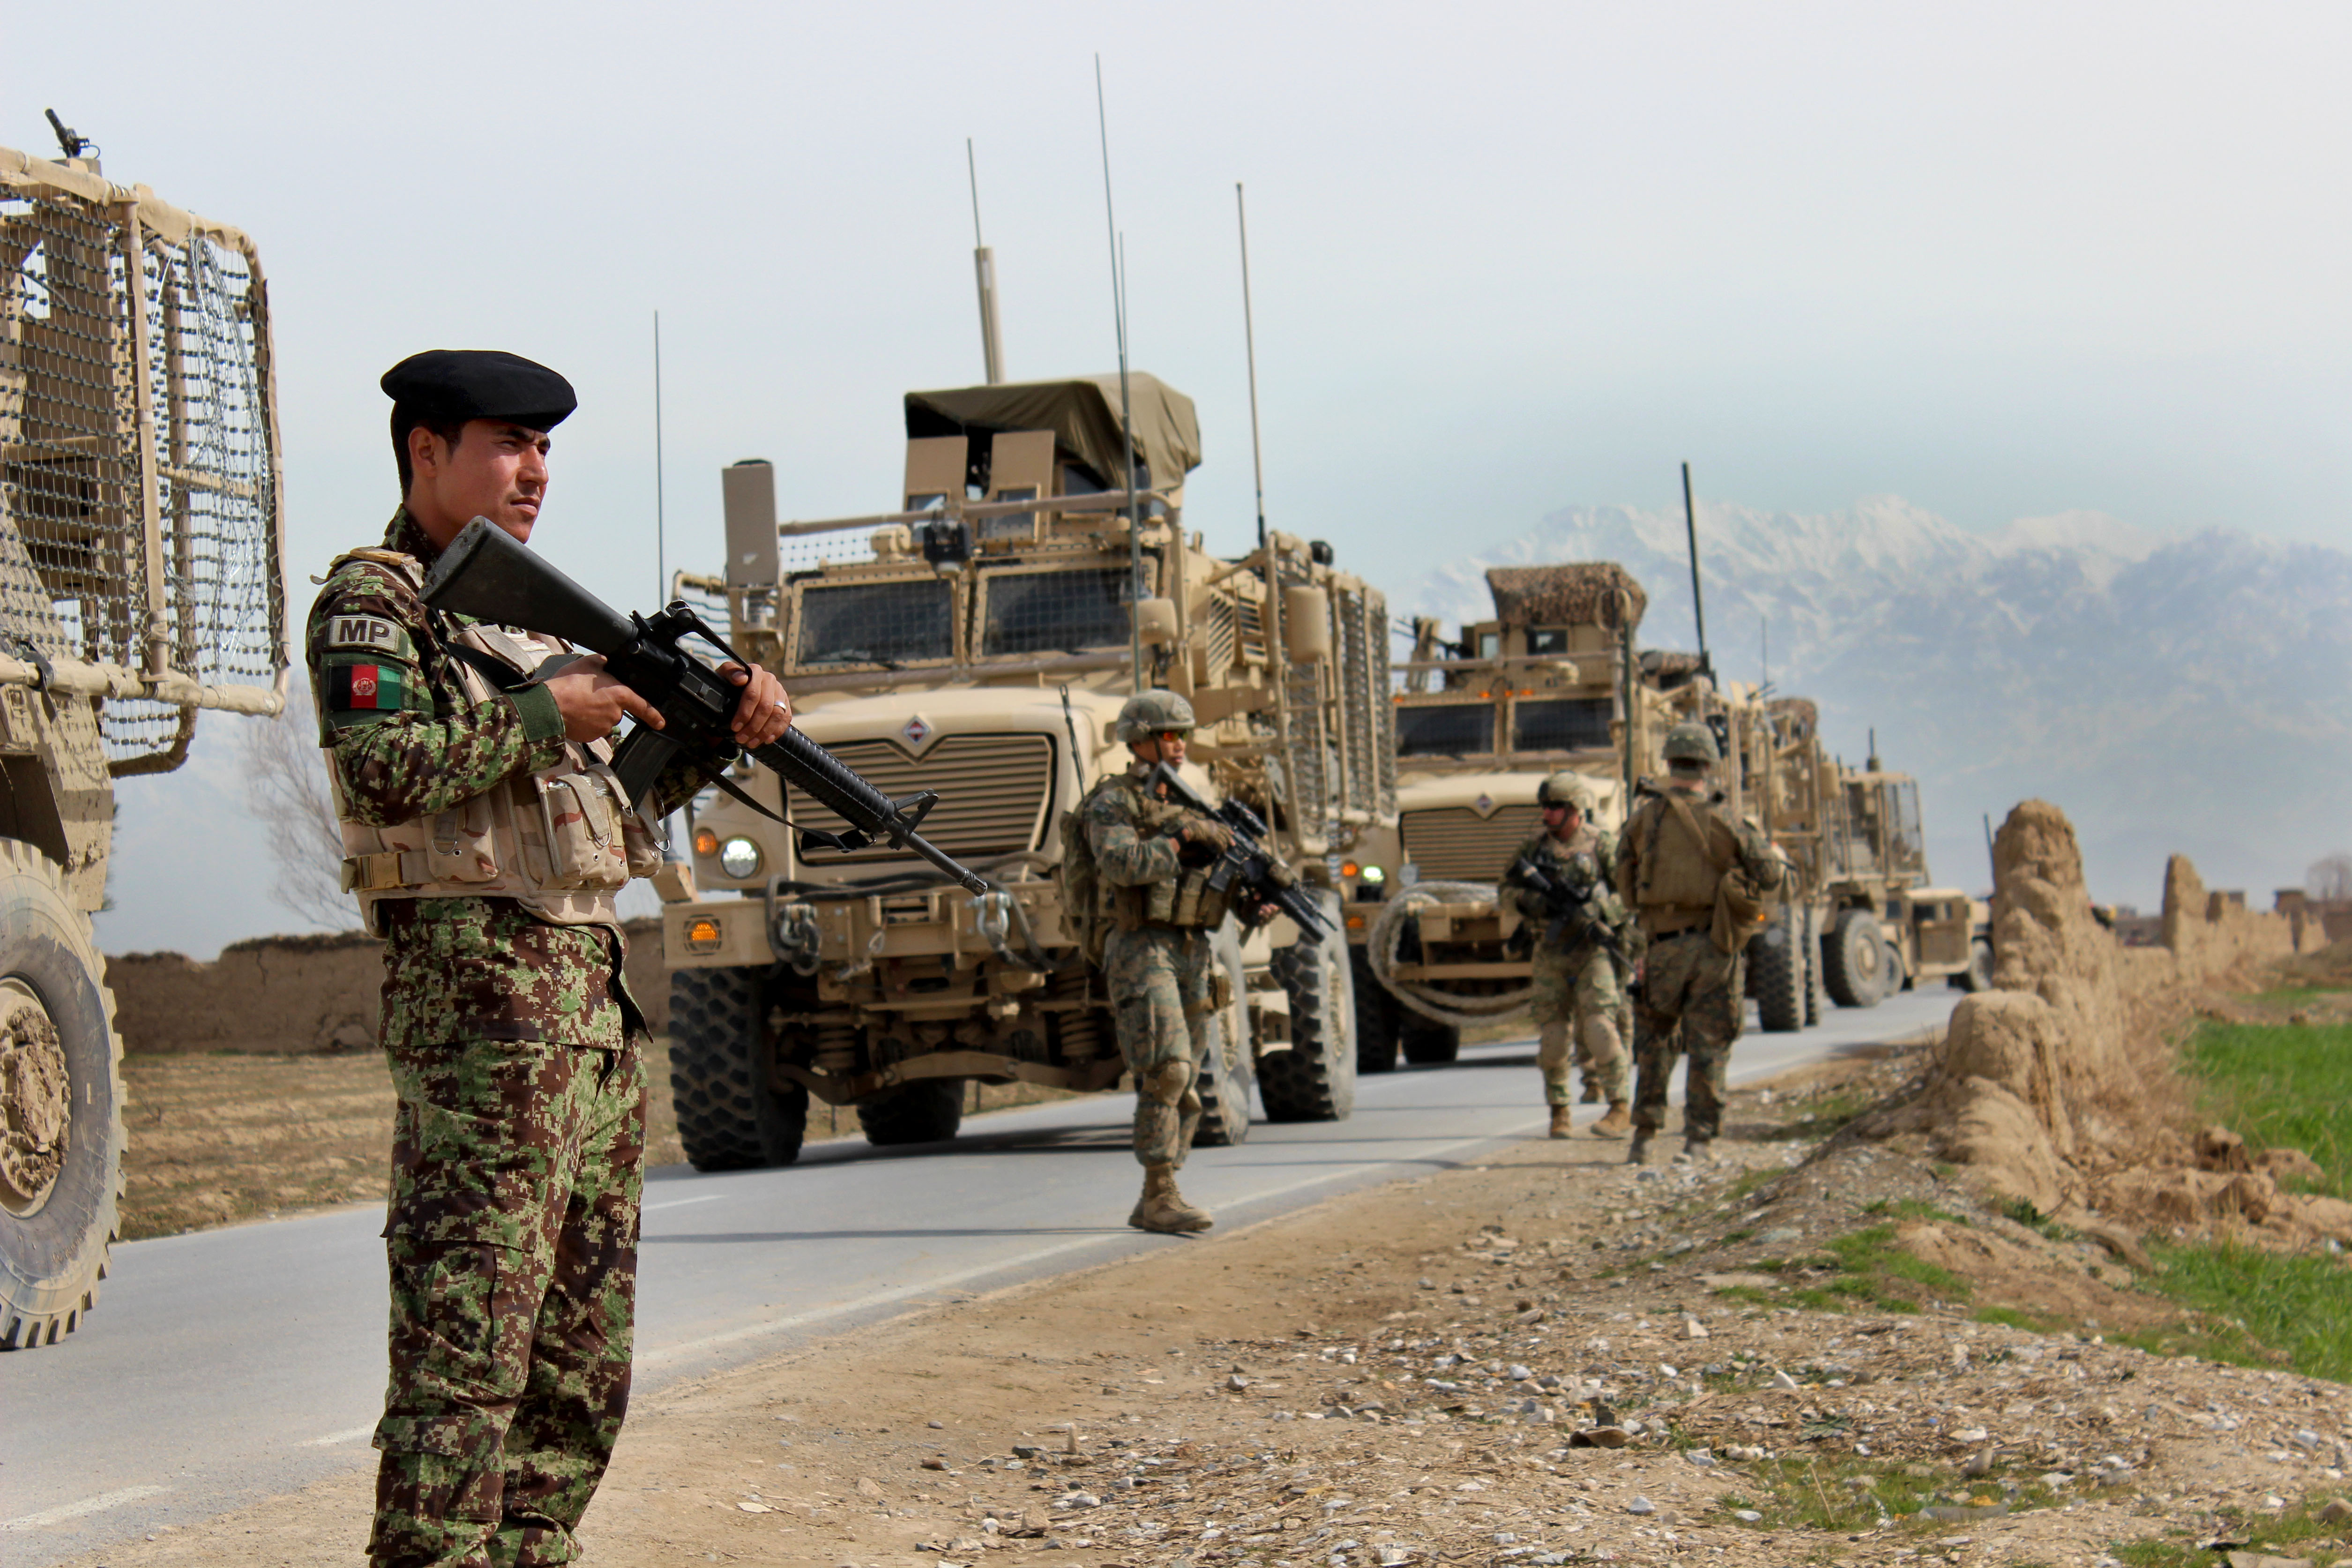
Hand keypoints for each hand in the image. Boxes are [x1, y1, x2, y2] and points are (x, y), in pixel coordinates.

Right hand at [544, 655, 662, 742]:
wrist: (550, 706)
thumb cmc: (568, 684)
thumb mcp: (586, 664)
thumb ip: (600, 662)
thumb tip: (604, 661)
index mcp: (619, 695)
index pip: (642, 706)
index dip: (653, 715)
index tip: (660, 722)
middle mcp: (615, 713)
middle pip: (616, 709)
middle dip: (605, 703)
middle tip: (588, 695)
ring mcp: (603, 727)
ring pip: (603, 719)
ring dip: (595, 713)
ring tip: (578, 703)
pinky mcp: (591, 736)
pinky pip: (592, 729)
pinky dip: (586, 723)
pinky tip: (575, 714)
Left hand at [718, 662, 791, 747]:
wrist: (737, 686)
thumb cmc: (728, 682)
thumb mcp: (723, 675)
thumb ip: (729, 673)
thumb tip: (740, 679)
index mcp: (755, 671)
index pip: (752, 694)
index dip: (744, 713)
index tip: (735, 727)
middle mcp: (769, 680)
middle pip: (765, 707)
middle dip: (753, 727)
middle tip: (741, 739)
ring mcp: (779, 691)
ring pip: (777, 714)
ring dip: (764, 732)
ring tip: (752, 743)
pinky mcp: (785, 701)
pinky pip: (786, 718)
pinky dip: (777, 731)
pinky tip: (766, 740)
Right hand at [1179, 819, 1234, 854]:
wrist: (1190, 829)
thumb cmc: (1193, 829)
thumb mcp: (1202, 829)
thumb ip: (1207, 832)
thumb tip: (1210, 838)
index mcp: (1212, 823)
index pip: (1222, 826)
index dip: (1228, 830)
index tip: (1232, 833)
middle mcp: (1215, 826)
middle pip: (1225, 832)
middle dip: (1229, 839)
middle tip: (1233, 844)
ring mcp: (1215, 831)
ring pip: (1223, 839)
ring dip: (1224, 845)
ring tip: (1224, 850)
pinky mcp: (1214, 836)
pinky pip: (1220, 843)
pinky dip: (1221, 848)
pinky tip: (1220, 851)